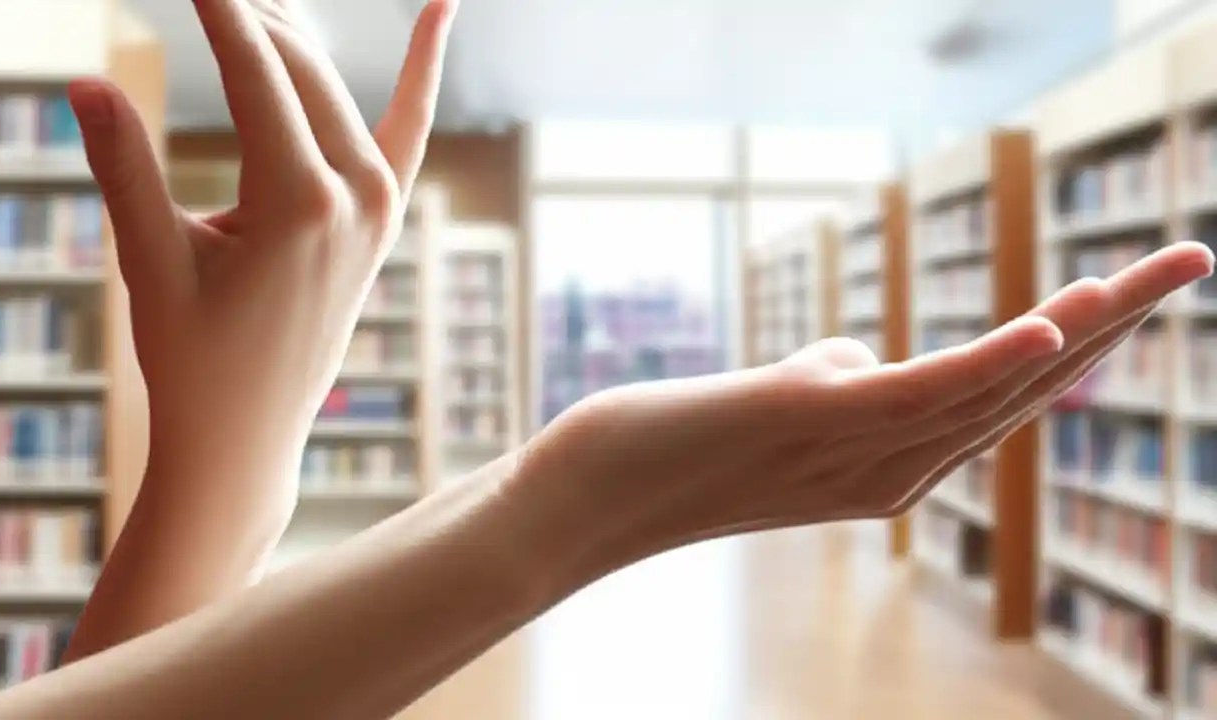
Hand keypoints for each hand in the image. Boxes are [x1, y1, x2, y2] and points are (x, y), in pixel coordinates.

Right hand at [67, 0, 455, 519]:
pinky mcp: (383, 218)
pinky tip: (440, 8)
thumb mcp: (152, 261)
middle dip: (245, 15)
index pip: (255, 69)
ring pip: (337, 91)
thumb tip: (87, 82)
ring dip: (290, 39)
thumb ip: (124, 167)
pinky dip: (422, 68)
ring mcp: (382, 207)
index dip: (215, 5)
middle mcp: (358, 195)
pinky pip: (410, 127)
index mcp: (302, 202)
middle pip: (298, 70)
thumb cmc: (193, 357)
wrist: (249, 433)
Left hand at [518, 243, 1211, 580]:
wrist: (590, 494)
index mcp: (890, 467)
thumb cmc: (677, 445)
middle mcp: (892, 471)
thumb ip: (837, 381)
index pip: (1004, 400)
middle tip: (1194, 261)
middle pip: (1024, 393)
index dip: (1080, 350)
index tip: (1135, 300)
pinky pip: (919, 395)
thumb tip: (860, 357)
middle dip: (1116, 327)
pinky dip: (988, 366)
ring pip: (989, 388)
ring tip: (1158, 275)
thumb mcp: (778, 405)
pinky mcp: (813, 423)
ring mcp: (856, 452)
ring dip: (1082, 330)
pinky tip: (1048, 331)